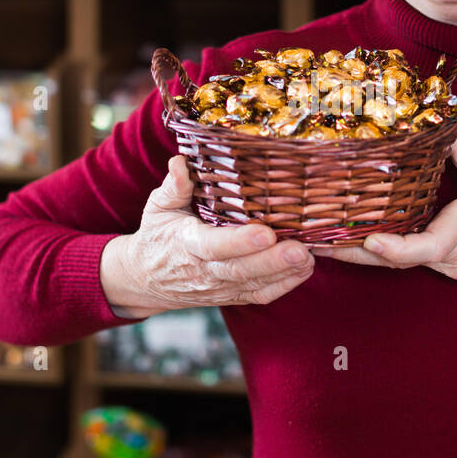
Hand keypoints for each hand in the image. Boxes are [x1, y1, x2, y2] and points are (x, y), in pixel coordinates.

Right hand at [100, 155, 314, 317]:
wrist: (147, 279)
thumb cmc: (158, 236)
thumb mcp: (158, 207)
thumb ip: (174, 186)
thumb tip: (181, 162)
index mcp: (186, 244)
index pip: (214, 246)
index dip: (240, 242)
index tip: (265, 232)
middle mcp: (204, 271)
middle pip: (240, 270)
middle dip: (272, 261)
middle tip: (301, 249)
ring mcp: (219, 287)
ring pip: (254, 285)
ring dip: (284, 273)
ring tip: (309, 256)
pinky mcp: (232, 296)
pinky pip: (260, 295)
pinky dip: (285, 285)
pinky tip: (305, 269)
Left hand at [313, 133, 456, 313]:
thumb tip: (447, 130)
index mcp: (455, 238)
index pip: (417, 249)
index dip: (389, 247)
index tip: (367, 239)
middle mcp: (442, 257)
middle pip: (386, 259)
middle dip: (345, 252)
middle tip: (306, 240)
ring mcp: (442, 265)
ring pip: (392, 260)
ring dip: (356, 250)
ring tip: (319, 235)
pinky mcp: (447, 264)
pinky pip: (407, 256)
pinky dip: (380, 246)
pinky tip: (360, 232)